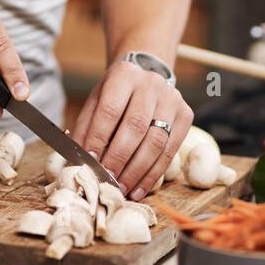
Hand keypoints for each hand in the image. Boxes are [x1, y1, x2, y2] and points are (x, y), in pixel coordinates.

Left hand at [72, 60, 192, 200]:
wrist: (146, 78)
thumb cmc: (116, 95)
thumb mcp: (96, 102)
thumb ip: (86, 127)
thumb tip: (78, 159)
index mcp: (124, 75)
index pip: (110, 110)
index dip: (99, 137)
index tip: (89, 160)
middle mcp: (151, 84)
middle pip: (136, 126)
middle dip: (119, 158)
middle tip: (106, 179)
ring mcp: (172, 99)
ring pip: (156, 142)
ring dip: (137, 171)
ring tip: (122, 189)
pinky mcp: (186, 115)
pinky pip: (170, 151)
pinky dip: (154, 174)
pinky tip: (139, 189)